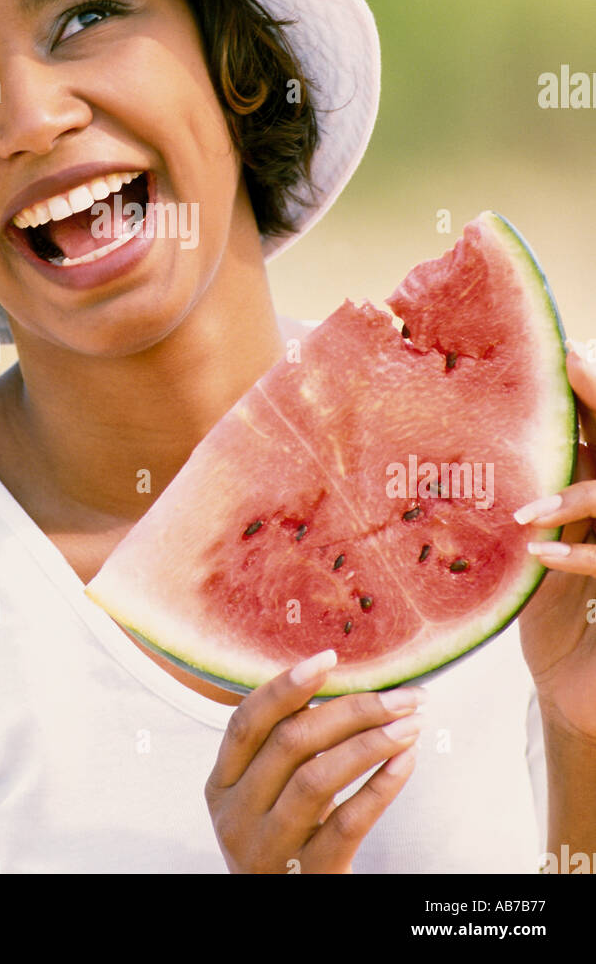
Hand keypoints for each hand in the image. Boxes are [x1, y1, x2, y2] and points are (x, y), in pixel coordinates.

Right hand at [204, 650, 422, 873]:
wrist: (284, 910)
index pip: (246, 722)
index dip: (285, 686)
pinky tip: (406, 762)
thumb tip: (339, 683)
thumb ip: (282, 750)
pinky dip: (381, 787)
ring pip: (318, 779)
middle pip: (291, 743)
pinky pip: (349, 823)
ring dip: (371, 743)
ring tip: (411, 723)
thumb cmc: (283, 839)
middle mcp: (237, 816)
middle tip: (401, 694)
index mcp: (221, 785)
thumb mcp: (264, 796)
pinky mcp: (310, 877)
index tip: (329, 657)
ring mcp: (270, 849)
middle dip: (351, 710)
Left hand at [516, 349, 595, 738]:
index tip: (564, 348)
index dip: (590, 390)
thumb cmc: (550, 611)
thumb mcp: (530, 546)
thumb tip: (451, 444)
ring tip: (528, 511)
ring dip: (577, 495)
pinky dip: (578, 555)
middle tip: (572, 362)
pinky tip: (539, 557)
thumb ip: (518, 496)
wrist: (579, 686)